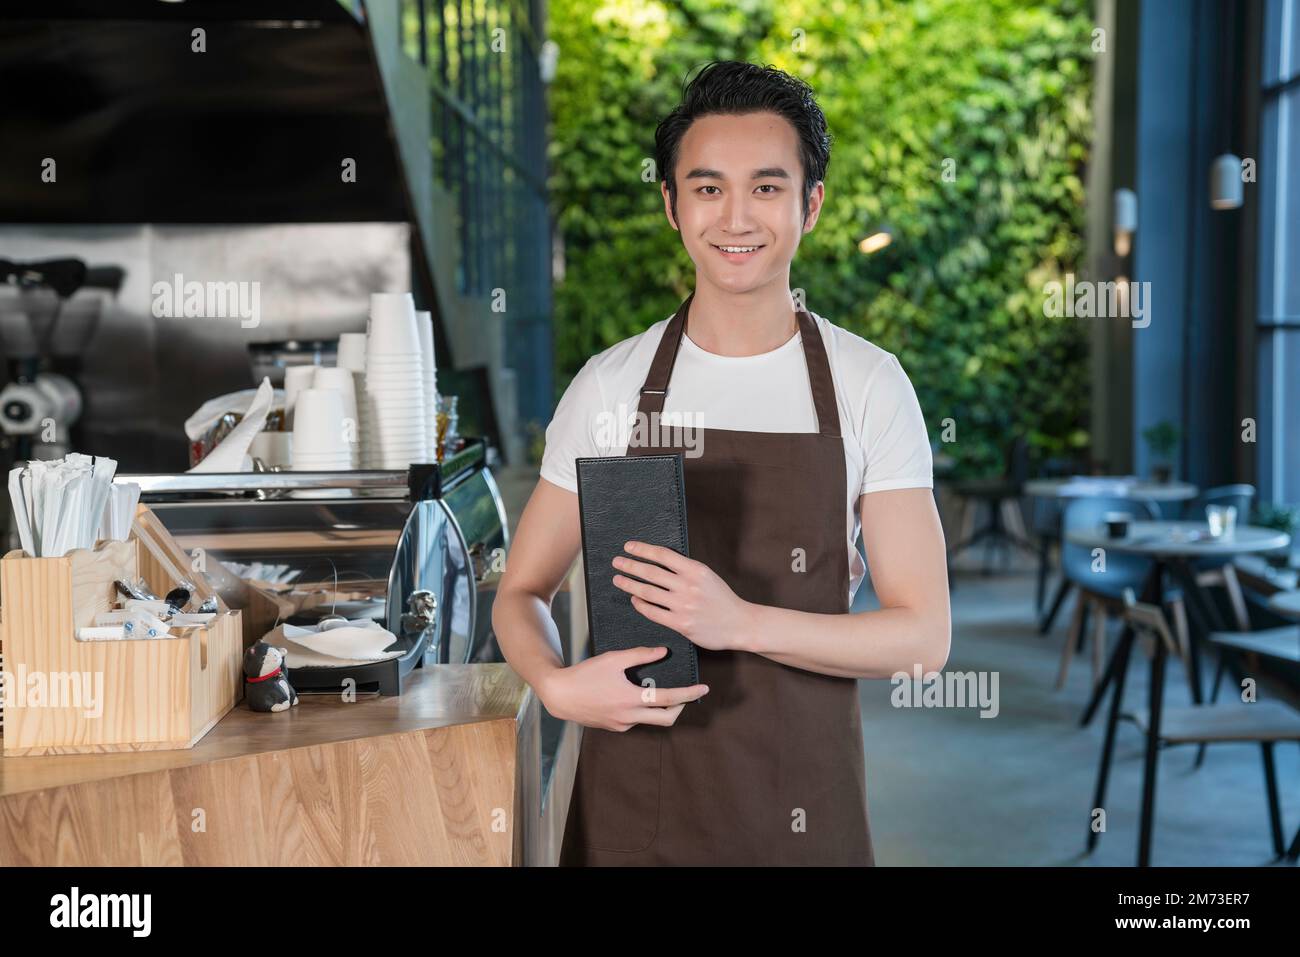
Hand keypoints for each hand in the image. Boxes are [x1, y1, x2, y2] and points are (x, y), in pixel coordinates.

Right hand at [538, 646, 709, 731]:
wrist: (559, 695)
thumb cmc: (585, 674)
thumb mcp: (613, 659)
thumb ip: (639, 655)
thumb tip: (663, 651)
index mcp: (631, 700)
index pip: (668, 699)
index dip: (689, 694)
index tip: (703, 689)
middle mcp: (629, 717)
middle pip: (666, 719)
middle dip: (680, 708)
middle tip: (686, 696)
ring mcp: (621, 725)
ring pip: (650, 720)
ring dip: (660, 708)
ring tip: (661, 691)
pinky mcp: (613, 727)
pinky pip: (636, 721)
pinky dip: (643, 710)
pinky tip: (638, 695)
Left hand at [611, 541, 753, 651]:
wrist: (739, 624)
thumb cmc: (721, 598)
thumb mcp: (707, 576)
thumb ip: (685, 569)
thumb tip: (658, 561)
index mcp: (695, 570)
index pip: (662, 555)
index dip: (642, 549)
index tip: (628, 546)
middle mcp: (688, 586)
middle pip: (651, 572)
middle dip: (630, 565)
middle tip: (616, 562)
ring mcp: (683, 606)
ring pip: (648, 592)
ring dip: (630, 584)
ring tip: (618, 579)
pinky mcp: (681, 624)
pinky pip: (653, 613)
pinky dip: (641, 605)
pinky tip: (634, 599)